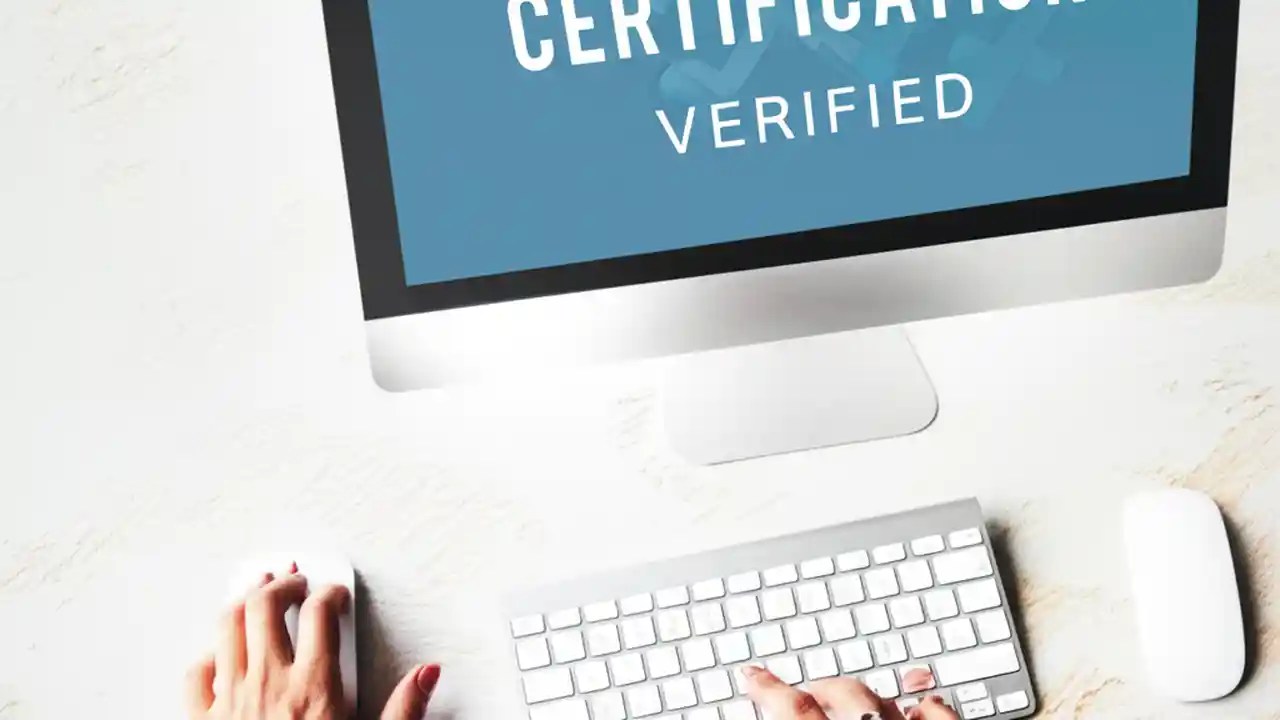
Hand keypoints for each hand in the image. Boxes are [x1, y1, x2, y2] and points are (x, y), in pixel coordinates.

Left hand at [185, 567, 440, 719]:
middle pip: (266, 605)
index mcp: (314, 690)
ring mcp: (230, 701)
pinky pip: (196, 673)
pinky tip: (220, 652)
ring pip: (226, 626)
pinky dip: (209, 654)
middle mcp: (268, 685)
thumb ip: (403, 710)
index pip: (321, 614)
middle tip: (296, 580)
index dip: (332, 592)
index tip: (337, 594)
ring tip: (256, 591)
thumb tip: (426, 675)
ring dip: (242, 601)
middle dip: (283, 583)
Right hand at [742, 666, 958, 719]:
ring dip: (869, 695)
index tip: (753, 674)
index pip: (795, 709)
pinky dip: (927, 707)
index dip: (769, 688)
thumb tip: (770, 710)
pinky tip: (921, 702)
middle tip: (804, 690)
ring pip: (891, 702)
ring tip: (852, 693)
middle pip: (845, 695)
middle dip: (821, 688)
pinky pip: (941, 715)